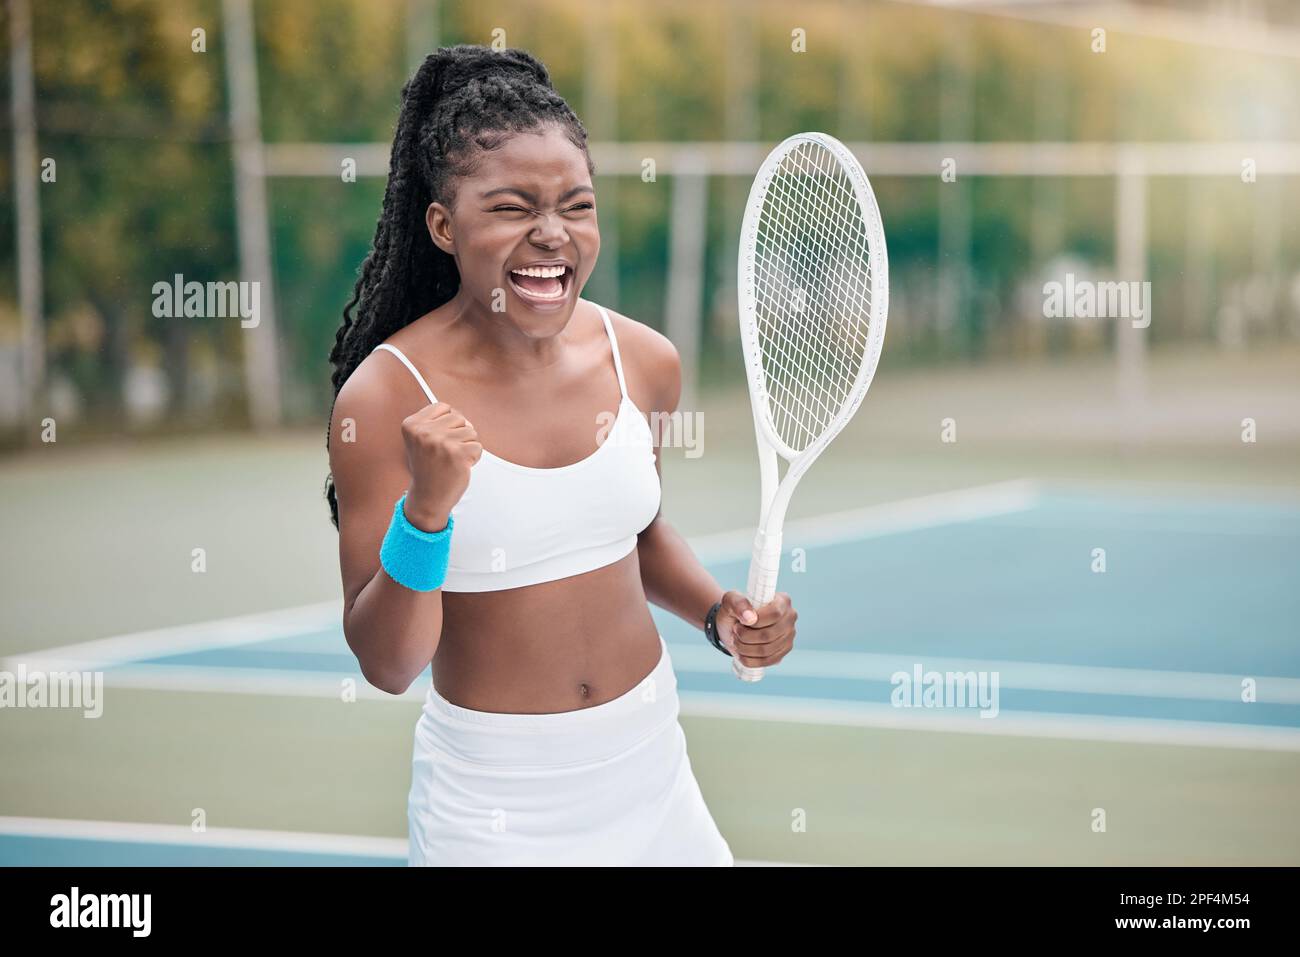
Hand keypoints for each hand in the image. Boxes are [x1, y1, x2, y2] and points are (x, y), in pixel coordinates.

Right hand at [401, 401, 481, 530]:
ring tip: (452, 460)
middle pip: (459, 417)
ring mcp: (440, 442)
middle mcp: (424, 431)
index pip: (443, 407)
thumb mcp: (421, 440)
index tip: (439, 441)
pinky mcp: (457, 453)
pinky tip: (459, 466)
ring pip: (471, 431)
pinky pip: (478, 446)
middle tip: (446, 453)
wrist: (428, 498)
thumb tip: (463, 417)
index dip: (448, 424)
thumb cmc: (428, 468)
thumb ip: (436, 423)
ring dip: (467, 446)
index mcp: (411, 424)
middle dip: (459, 435)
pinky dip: (474, 458)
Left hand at [714, 590, 796, 669]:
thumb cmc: (734, 609)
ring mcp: (788, 638)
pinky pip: (765, 662)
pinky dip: (748, 659)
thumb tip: (750, 618)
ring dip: (744, 648)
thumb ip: (738, 604)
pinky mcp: (781, 654)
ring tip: (736, 639)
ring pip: (766, 650)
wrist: (733, 624)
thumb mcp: (731, 600)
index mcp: (782, 601)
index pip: (775, 614)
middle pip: (769, 635)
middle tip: (735, 631)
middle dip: (745, 636)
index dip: (756, 621)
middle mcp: (790, 619)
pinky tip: (740, 652)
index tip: (740, 622)